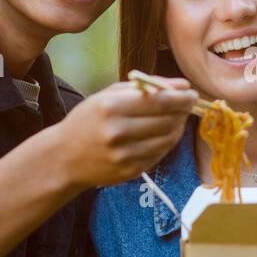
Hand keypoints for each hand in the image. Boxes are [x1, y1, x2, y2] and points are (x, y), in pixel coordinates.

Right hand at [60, 78, 196, 188]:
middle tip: (188, 103)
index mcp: (111, 107)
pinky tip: (162, 133)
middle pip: (167, 120)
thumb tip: (182, 85)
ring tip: (175, 117)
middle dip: (183, 110)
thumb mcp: (109, 95)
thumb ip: (146, 87)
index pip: (159, 101)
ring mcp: (125, 155)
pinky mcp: (131, 171)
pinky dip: (167, 141)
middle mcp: (118, 132)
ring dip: (178, 126)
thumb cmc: (89, 120)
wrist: (65, 157)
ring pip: (168, 138)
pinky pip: (160, 153)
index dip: (181, 97)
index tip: (191, 93)